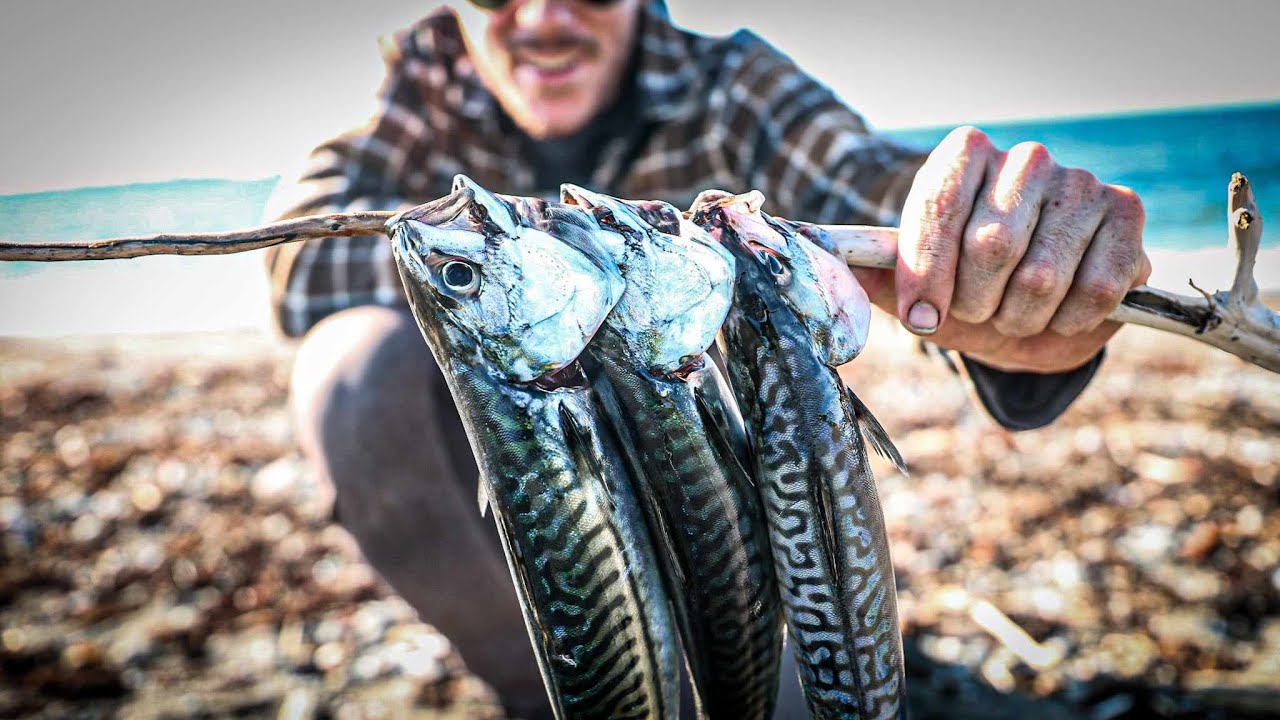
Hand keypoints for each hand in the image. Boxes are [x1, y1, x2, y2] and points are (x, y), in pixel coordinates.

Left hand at [853, 126, 1151, 373]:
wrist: (1033, 310)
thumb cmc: (962, 289)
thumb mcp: (912, 286)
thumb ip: (875, 275)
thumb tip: (831, 271)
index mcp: (963, 157)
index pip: (938, 208)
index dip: (927, 273)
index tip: (922, 319)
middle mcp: (1025, 158)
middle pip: (992, 246)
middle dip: (974, 303)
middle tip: (974, 314)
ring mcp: (1081, 181)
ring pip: (1042, 275)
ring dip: (1019, 319)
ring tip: (1013, 316)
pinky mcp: (1127, 213)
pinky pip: (1095, 288)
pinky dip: (1069, 321)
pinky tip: (1058, 314)